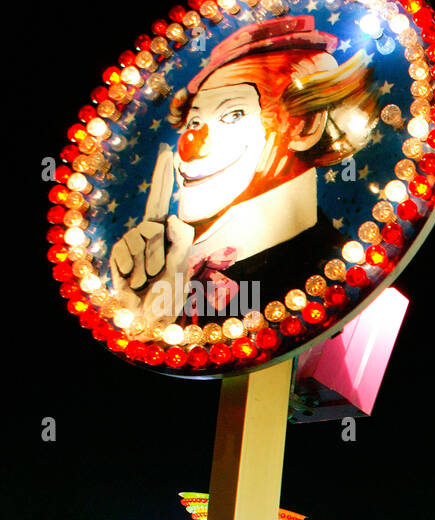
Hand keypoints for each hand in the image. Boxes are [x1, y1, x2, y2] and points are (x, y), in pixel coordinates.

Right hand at [109, 144, 193, 322]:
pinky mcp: (115, 251)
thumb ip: (182, 240)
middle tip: (160, 259)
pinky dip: (132, 268)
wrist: (145, 318)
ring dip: (148, 264)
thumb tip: (173, 218)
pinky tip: (133, 280)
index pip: (163, 198)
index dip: (163, 175)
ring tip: (148, 279)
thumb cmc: (168, 295)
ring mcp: (130, 240)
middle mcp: (146, 231)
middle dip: (160, 243)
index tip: (166, 151)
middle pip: (156, 222)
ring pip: (143, 238)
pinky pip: (125, 250)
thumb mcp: (183, 267)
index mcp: (166, 233)